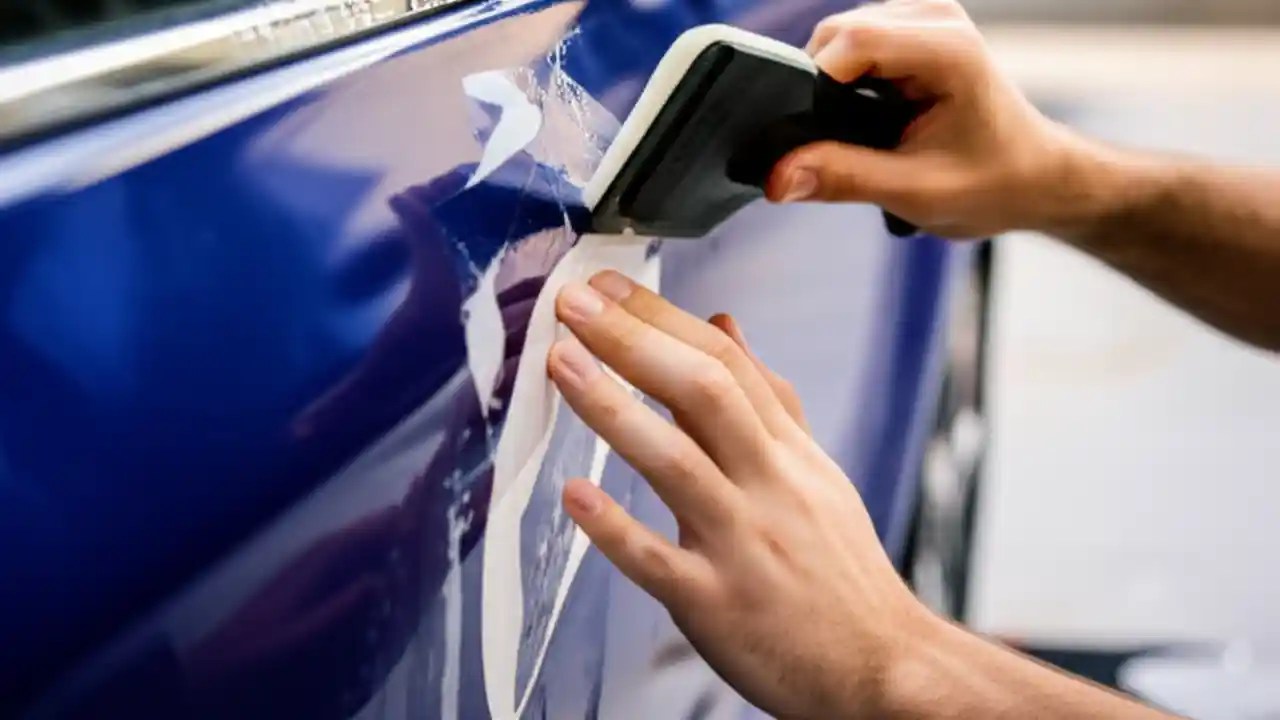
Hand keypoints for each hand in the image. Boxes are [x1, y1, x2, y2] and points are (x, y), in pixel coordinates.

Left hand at [546, 271, 933, 719]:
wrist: (883, 666)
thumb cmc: (840, 571)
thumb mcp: (814, 473)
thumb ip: (768, 400)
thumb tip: (726, 324)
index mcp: (787, 453)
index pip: (726, 363)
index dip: (662, 317)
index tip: (609, 286)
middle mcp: (768, 487)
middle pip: (704, 393)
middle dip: (635, 339)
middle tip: (574, 302)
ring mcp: (743, 545)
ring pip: (678, 464)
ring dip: (613, 409)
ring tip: (561, 364)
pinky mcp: (717, 605)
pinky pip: (660, 561)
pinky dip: (615, 527)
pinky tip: (573, 494)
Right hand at [767, 0, 1082, 238]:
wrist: (1035, 178)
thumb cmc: (995, 183)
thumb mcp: (915, 192)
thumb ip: (843, 178)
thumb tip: (778, 177)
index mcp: (947, 49)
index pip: (850, 43)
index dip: (812, 88)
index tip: (801, 138)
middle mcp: (936, 19)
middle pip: (836, 34)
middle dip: (818, 90)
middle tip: (831, 145)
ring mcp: (924, 18)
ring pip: (838, 36)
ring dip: (830, 86)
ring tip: (856, 134)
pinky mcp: (912, 30)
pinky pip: (852, 43)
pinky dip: (844, 80)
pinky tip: (863, 117)